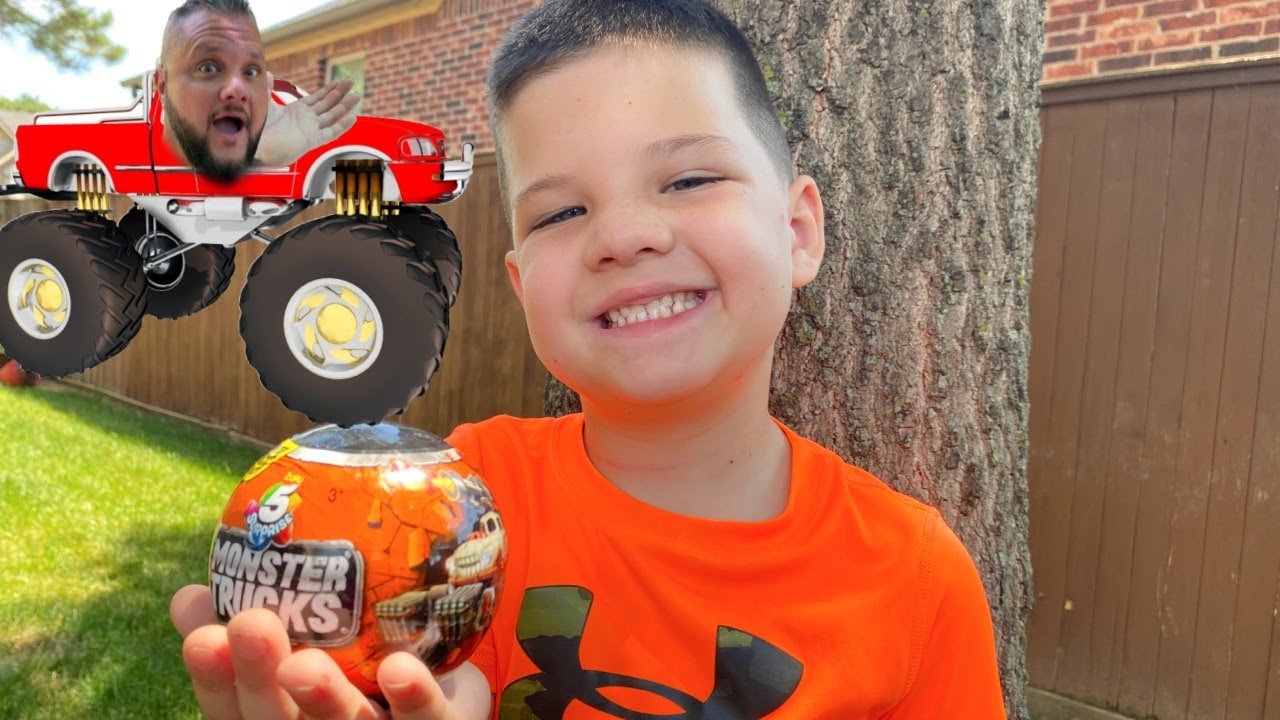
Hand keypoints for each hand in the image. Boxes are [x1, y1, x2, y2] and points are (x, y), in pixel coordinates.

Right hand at [170, 585, 490, 718]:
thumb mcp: (304, 645)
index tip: (202, 637)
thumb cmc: (360, 668)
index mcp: (281, 717)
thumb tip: (187, 597)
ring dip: (323, 699)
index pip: (234, 709)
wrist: (445, 705)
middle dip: (259, 680)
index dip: (215, 678)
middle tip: (249, 626)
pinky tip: (399, 668)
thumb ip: (249, 621)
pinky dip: (413, 698)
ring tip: (304, 664)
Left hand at [256, 76, 360, 166]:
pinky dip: (342, 125)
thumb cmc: (258, 126)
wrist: (256, 144)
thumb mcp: (263, 102)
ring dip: (345, 106)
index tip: (338, 81)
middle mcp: (306, 120)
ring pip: (333, 116)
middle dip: (340, 92)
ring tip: (357, 96)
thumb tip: (269, 74)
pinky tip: (352, 118)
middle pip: (328, 104)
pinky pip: (331, 132)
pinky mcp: (312, 140)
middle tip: (351, 82)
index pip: (317, 98)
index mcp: (296, 111)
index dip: (328, 89)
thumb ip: (267, 88)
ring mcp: (311, 130)